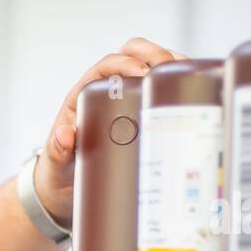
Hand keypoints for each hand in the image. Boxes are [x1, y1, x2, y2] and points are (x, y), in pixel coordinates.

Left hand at [35, 37, 185, 226]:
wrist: (67, 196)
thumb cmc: (60, 175)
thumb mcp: (56, 166)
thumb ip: (57, 151)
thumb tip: (65, 134)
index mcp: (84, 98)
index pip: (106, 66)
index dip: (124, 62)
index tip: (139, 71)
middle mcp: (107, 95)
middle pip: (133, 57)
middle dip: (153, 54)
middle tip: (167, 69)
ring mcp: (127, 105)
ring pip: (152, 71)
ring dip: (171, 66)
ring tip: (186, 76)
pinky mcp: (144, 117)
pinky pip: (163, 95)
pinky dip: (179, 88)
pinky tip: (194, 94)